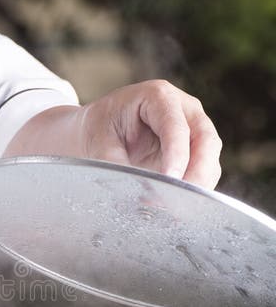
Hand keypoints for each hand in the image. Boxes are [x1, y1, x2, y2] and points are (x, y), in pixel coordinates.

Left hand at [4, 80, 221, 188]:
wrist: (97, 131)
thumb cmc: (98, 129)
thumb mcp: (100, 143)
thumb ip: (117, 164)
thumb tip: (137, 191)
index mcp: (158, 97)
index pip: (176, 126)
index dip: (176, 155)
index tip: (169, 180)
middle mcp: (183, 109)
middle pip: (206, 140)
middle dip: (197, 174)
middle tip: (180, 201)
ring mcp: (193, 129)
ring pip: (210, 159)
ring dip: (197, 186)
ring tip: (173, 210)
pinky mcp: (194, 151)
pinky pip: (204, 172)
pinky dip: (193, 191)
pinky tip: (176, 207)